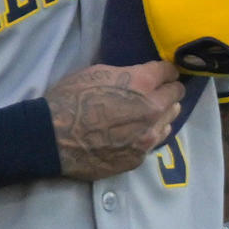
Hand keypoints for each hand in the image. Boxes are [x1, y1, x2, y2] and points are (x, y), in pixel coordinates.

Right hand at [46, 59, 186, 176]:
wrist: (52, 137)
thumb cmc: (70, 99)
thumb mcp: (97, 72)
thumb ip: (127, 74)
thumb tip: (141, 77)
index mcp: (141, 84)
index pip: (169, 72)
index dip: (165, 72)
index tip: (162, 74)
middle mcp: (152, 110)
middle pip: (176, 96)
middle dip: (168, 91)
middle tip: (157, 92)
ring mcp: (148, 137)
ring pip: (169, 120)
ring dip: (161, 114)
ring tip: (146, 114)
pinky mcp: (139, 157)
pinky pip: (154, 141)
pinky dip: (148, 134)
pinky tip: (134, 132)